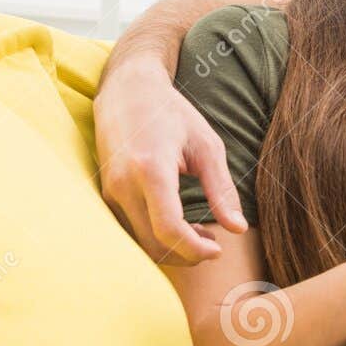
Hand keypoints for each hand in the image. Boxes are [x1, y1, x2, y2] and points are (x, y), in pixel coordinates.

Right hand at [94, 61, 246, 265]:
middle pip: (154, 244)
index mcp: (151, 169)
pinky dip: (156, 237)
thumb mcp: (206, 146)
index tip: (218, 249)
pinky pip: (131, 231)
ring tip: (201, 232)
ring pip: (140, 243)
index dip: (195, 250)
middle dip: (187, 254)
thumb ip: (222, 190)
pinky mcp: (106, 194)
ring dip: (172, 248)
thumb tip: (238, 229)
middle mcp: (124, 184)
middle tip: (213, 243)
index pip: (169, 229)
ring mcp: (111, 191)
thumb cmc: (171, 114)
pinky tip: (179, 224)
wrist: (126, 90)